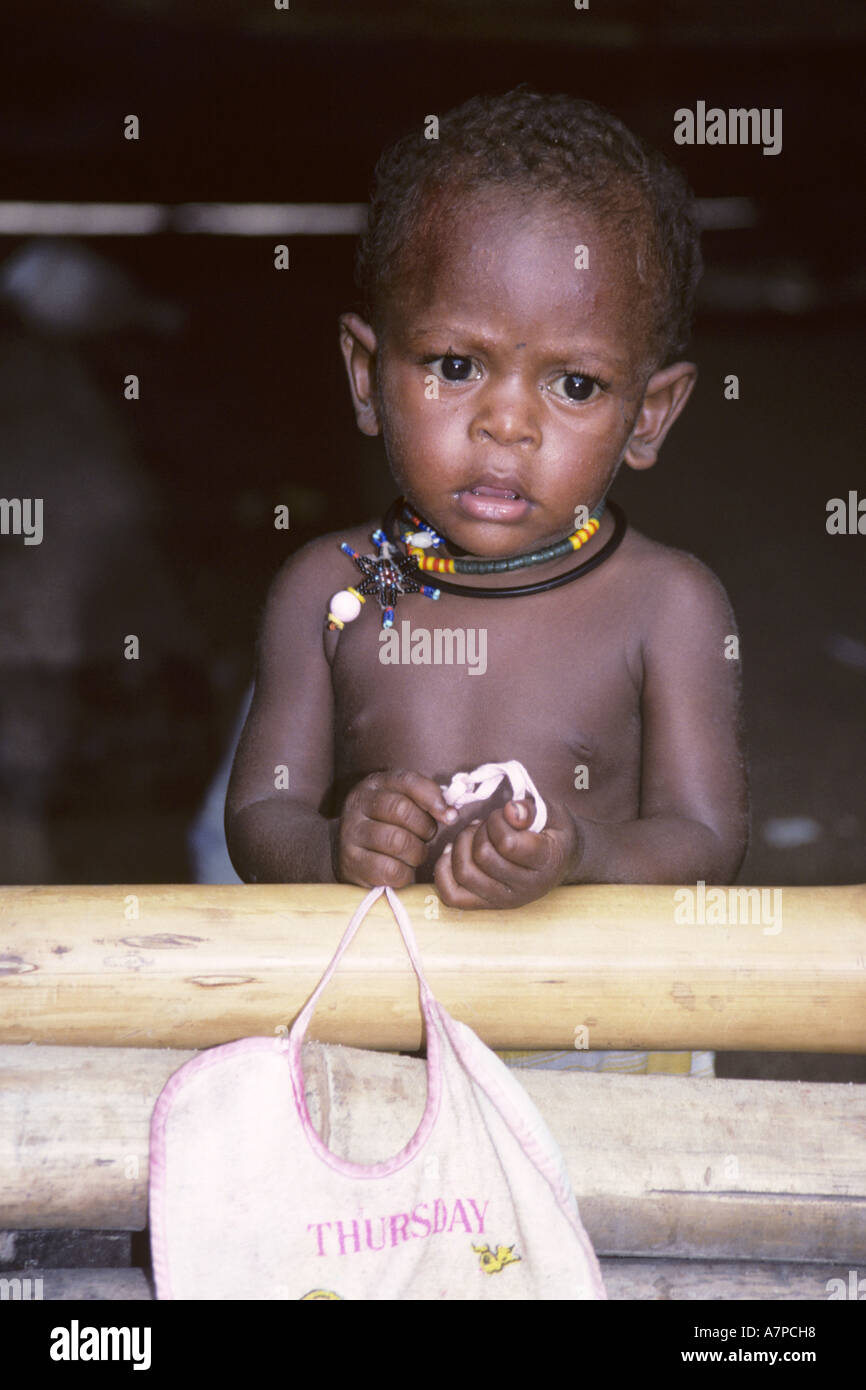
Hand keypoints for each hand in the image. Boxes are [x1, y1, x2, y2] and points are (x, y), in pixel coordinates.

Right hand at [335, 769, 457, 888]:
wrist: (351, 855)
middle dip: (425, 828)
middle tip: (426, 837)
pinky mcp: (352, 864)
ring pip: (398, 841)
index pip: (407, 781)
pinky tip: (402, 869)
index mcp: (374, 785)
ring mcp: (351, 834)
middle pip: (402, 810)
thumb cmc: (387, 826)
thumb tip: (451, 814)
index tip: (450, 816)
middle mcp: (357, 805)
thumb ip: (427, 800)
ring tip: (414, 853)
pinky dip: (405, 873)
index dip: (433, 798)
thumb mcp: (403, 804)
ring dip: (417, 852)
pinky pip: (390, 869)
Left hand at [433, 798, 581, 908]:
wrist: (560, 859)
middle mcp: (527, 888)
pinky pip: (452, 895)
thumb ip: (531, 810)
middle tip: (487, 824)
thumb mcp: (550, 812)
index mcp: (546, 862)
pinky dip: (445, 871)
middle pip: (483, 857)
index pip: (508, 844)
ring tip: (472, 836)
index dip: (497, 822)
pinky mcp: (488, 905)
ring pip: (465, 873)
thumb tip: (510, 810)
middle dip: (479, 831)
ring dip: (461, 846)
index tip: (504, 814)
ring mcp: (506, 900)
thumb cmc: (552, 831)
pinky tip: (454, 852)